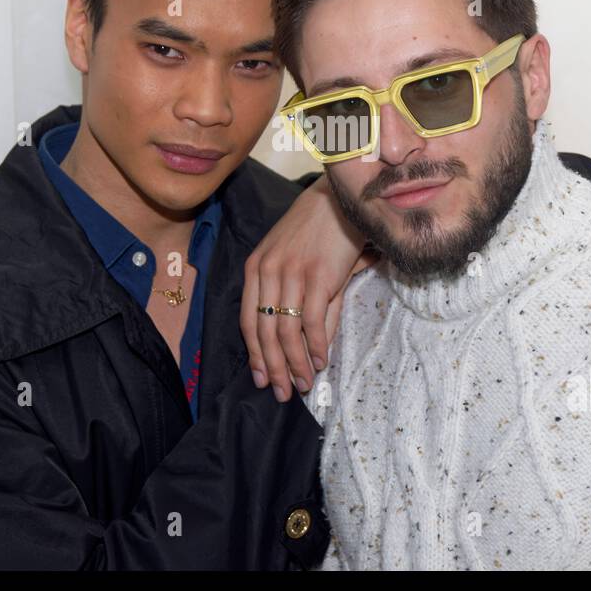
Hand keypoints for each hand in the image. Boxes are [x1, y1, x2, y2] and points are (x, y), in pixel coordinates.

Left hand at [240, 174, 375, 401]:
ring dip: (296, 363)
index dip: (255, 354)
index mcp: (256, 267)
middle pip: (265, 332)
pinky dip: (317, 346)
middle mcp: (269, 272)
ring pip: (287, 332)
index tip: (262, 378)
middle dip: (274, 368)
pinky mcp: (319, 276)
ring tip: (304, 383)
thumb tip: (305, 341)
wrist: (341, 197)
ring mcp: (293, 274)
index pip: (248, 321)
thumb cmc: (318, 229)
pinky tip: (321, 361)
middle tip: (283, 393)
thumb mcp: (294, 259)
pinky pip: (313, 321)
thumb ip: (294, 297)